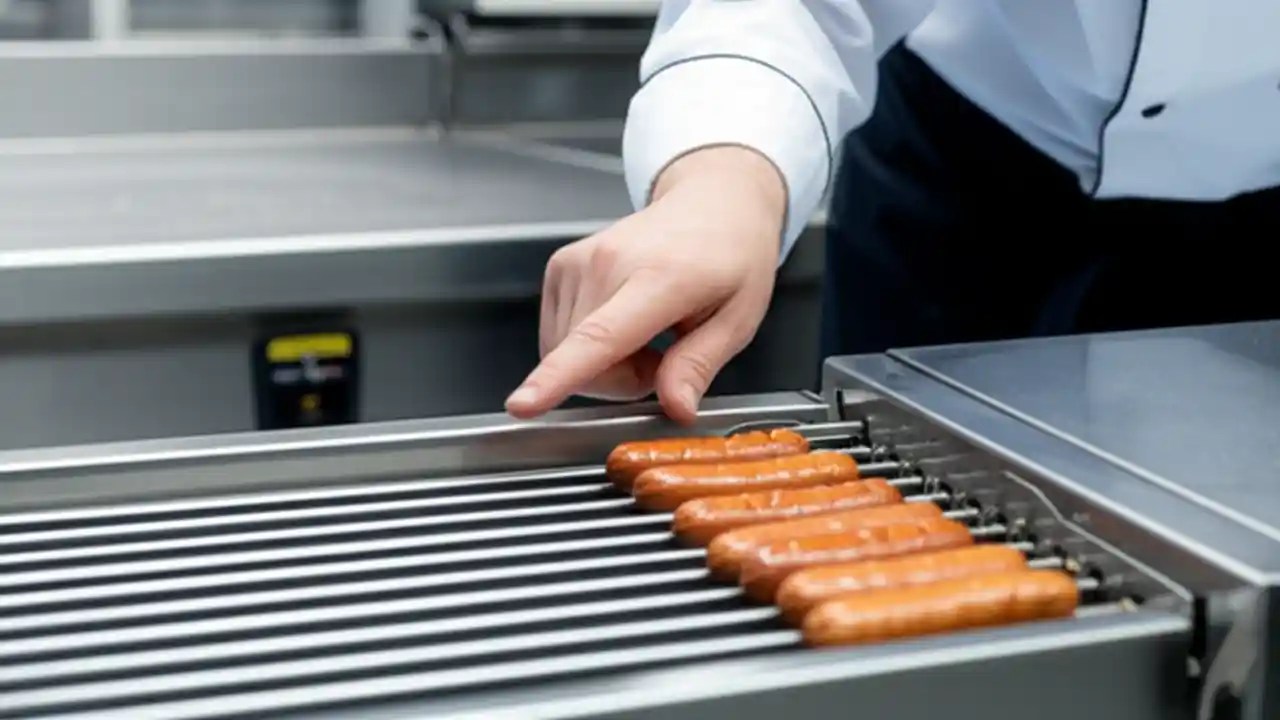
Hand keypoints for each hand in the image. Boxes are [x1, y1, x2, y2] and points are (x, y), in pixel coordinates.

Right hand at [505, 145, 787, 424]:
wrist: (711, 203)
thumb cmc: (730, 258)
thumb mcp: (738, 318)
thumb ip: (699, 365)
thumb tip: (675, 408)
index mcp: (659, 279)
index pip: (600, 336)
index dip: (558, 376)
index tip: (523, 404)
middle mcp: (608, 264)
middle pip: (582, 362)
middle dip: (621, 381)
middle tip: (664, 357)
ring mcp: (578, 261)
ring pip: (563, 353)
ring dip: (603, 363)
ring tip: (644, 335)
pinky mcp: (560, 266)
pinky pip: (557, 335)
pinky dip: (585, 344)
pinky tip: (618, 323)